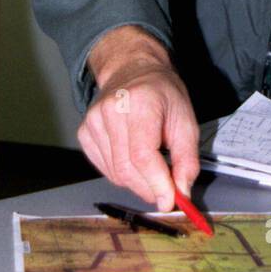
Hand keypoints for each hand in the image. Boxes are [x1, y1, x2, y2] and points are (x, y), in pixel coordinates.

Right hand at [78, 36, 199, 208]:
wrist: (132, 70)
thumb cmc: (162, 93)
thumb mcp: (186, 120)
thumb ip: (186, 159)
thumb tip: (182, 192)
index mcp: (140, 103)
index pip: (142, 155)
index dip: (156, 184)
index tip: (169, 201)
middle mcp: (110, 110)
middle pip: (126, 169)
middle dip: (149, 188)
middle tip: (166, 192)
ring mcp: (93, 121)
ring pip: (115, 173)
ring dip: (137, 181)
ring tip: (151, 164)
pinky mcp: (84, 132)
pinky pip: (104, 168)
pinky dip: (122, 173)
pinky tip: (132, 157)